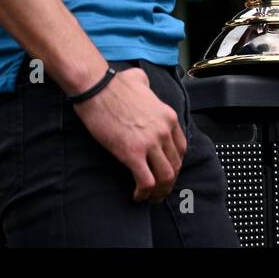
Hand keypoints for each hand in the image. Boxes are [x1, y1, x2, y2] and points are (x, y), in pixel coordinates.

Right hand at [72, 65, 186, 201]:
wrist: (97, 87)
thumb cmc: (114, 84)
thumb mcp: (141, 80)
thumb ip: (147, 85)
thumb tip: (142, 83)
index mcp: (168, 117)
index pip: (181, 148)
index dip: (175, 164)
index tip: (166, 172)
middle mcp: (164, 131)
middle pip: (175, 165)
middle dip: (168, 182)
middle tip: (158, 190)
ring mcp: (150, 143)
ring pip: (165, 177)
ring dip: (159, 191)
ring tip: (149, 197)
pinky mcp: (132, 153)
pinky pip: (146, 181)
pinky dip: (144, 193)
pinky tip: (137, 195)